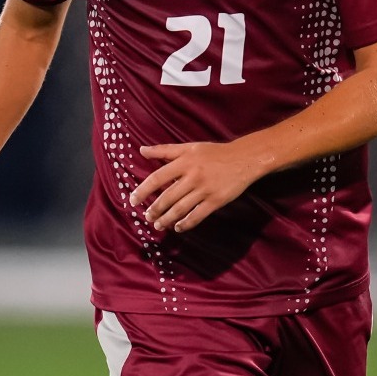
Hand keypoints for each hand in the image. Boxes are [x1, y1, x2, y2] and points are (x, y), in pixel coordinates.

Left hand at [129, 141, 265, 232]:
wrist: (244, 159)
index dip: (142, 190)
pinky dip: (186, 223)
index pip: (157, 178)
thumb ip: (164, 150)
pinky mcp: (215, 201)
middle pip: (167, 197)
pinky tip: (178, 227)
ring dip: (166, 219)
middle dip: (154, 209)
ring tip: (158, 224)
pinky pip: (197, 215)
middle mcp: (192, 176)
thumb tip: (141, 150)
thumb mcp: (189, 147)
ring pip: (180, 209)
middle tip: (147, 216)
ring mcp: (204, 190)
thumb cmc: (214, 153)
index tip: (132, 201)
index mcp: (184, 162)